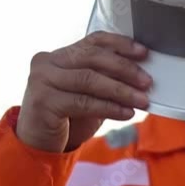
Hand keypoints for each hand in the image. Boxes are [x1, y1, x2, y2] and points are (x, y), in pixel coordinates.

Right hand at [17, 32, 151, 152]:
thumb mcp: (87, 94)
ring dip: (120, 90)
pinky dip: (108, 107)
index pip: (93, 41)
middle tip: (147, 82)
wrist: (37, 145)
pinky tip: (125, 113)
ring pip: (89, 79)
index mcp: (59, 56)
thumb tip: (140, 77)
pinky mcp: (43, 101)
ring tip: (141, 100)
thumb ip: (105, 81)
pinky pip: (83, 102)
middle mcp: (47, 62)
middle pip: (93, 58)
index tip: (143, 53)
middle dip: (125, 69)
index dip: (120, 44)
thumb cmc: (65, 119)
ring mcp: (42, 80)